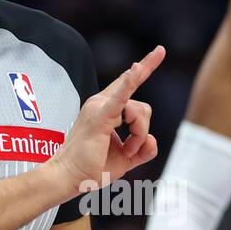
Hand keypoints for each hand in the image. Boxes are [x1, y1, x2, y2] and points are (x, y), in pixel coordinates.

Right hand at [49, 45, 164, 195]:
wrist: (69, 179)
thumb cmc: (91, 168)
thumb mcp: (125, 158)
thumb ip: (143, 148)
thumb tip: (151, 140)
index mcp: (106, 108)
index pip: (129, 84)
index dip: (145, 67)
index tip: (160, 50)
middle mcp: (101, 102)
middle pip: (142, 107)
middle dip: (142, 131)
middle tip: (130, 150)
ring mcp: (100, 106)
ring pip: (140, 112)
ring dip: (138, 137)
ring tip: (124, 150)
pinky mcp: (100, 116)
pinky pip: (121, 97)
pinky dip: (130, 82)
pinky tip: (138, 69)